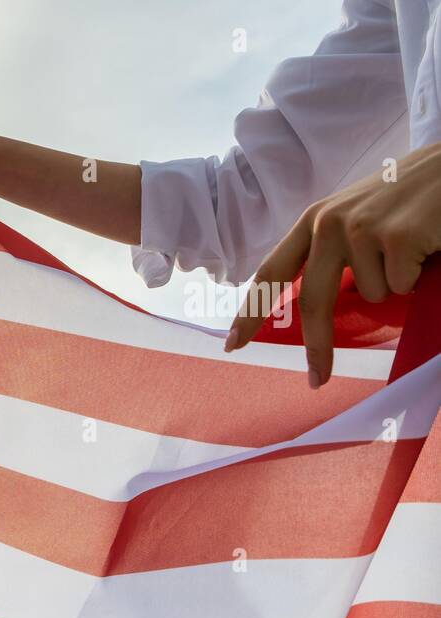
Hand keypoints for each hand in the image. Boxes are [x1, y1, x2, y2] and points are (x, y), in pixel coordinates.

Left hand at [226, 142, 440, 387]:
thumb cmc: (404, 200)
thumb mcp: (354, 220)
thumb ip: (327, 255)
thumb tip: (306, 308)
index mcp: (312, 221)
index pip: (271, 273)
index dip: (251, 312)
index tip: (233, 344)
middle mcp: (328, 223)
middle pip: (312, 302)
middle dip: (317, 348)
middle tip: (316, 380)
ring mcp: (361, 228)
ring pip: (371, 294)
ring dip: (394, 282)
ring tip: (409, 248)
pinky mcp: (396, 236)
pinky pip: (400, 285)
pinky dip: (416, 276)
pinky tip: (424, 245)